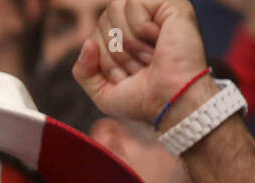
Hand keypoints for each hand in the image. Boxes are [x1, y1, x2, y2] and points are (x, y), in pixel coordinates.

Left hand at [73, 0, 210, 125]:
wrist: (171, 100)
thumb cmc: (142, 98)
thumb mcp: (101, 91)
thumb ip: (83, 70)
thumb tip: (87, 43)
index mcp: (125, 35)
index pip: (94, 33)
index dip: (102, 58)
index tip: (124, 76)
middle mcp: (140, 18)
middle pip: (103, 20)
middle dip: (114, 52)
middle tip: (137, 68)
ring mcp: (155, 9)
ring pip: (115, 9)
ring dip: (127, 43)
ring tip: (148, 57)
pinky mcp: (170, 3)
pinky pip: (133, 4)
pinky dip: (140, 29)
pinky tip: (158, 40)